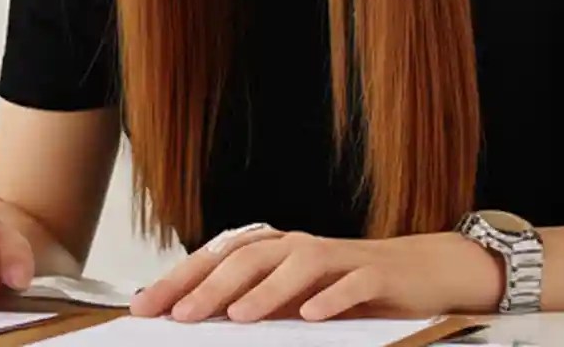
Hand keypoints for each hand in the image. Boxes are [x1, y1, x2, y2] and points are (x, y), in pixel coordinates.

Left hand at [129, 225, 502, 321]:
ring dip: (264, 290)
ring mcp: (336, 257)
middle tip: (179, 314)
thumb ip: (247, 302)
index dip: (179, 279)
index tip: (145, 306)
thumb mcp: (288, 298)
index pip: (215, 260)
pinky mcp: (375, 273)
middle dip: (209, 287)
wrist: (418, 272)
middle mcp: (296, 247)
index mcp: (270, 250)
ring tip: (236, 315)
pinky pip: (351, 282)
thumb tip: (190, 316)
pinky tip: (311, 314)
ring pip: (295, 265)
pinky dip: (331, 297)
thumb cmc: (342, 287)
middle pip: (247, 260)